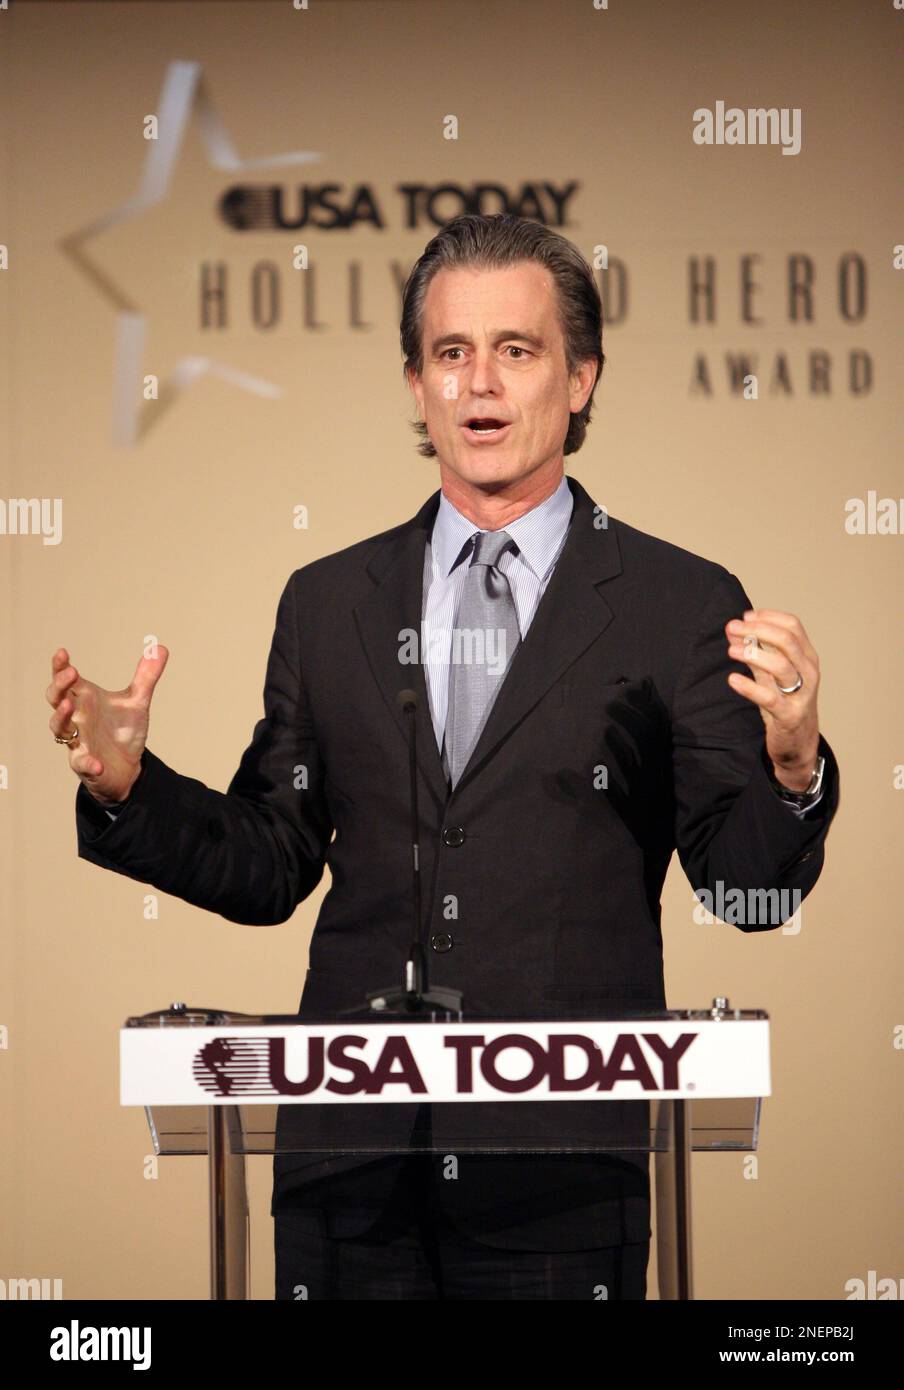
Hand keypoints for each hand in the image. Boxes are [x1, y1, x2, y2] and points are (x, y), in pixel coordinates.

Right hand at [46, 644, 168, 804]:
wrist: (126, 767)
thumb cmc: (122, 731)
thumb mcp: (137, 702)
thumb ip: (146, 677)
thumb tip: (159, 647)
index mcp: (85, 699)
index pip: (66, 680)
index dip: (60, 666)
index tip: (63, 652)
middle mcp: (76, 718)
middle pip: (56, 699)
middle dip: (59, 686)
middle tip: (71, 673)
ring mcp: (77, 741)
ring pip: (59, 728)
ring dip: (62, 716)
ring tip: (70, 705)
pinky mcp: (85, 764)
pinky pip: (82, 763)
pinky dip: (87, 763)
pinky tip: (96, 763)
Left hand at [724, 610, 819, 791]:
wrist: (798, 742)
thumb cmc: (785, 702)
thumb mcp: (771, 674)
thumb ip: (756, 652)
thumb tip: (734, 630)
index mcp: (807, 657)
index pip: (793, 626)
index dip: (768, 617)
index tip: (744, 617)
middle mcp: (809, 672)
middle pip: (787, 641)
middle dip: (757, 630)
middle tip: (733, 629)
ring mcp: (802, 694)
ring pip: (781, 666)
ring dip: (754, 654)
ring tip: (731, 650)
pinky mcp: (789, 715)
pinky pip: (770, 698)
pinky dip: (750, 687)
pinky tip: (733, 680)